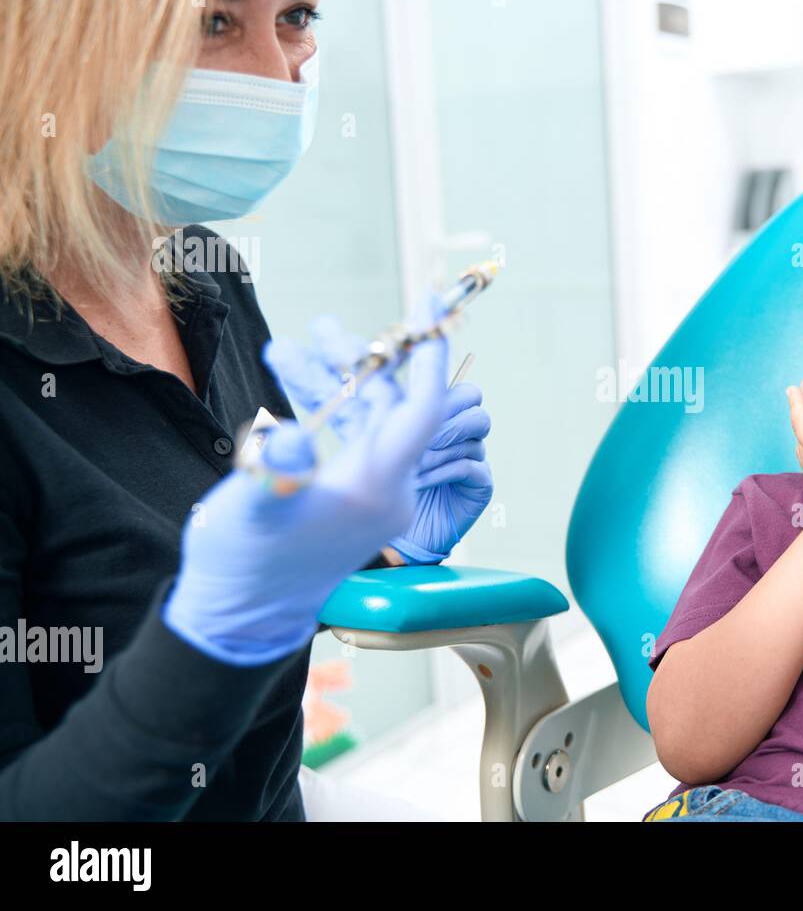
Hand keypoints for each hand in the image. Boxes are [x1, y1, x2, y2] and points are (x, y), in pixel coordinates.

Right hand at [164, 310, 449, 664]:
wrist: (238, 615)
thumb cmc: (242, 563)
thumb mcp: (251, 508)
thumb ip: (272, 471)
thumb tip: (288, 438)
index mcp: (376, 487)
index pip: (423, 413)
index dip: (429, 362)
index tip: (431, 320)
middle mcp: (386, 489)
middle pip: (393, 407)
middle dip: (362, 361)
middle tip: (324, 326)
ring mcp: (371, 494)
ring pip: (367, 419)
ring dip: (334, 382)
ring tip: (288, 348)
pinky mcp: (352, 497)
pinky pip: (351, 438)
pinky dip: (326, 408)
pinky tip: (290, 383)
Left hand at [387, 379, 492, 563]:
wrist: (401, 531)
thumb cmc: (392, 484)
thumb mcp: (394, 445)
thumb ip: (402, 418)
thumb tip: (392, 392)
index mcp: (450, 421)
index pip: (467, 395)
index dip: (451, 399)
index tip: (423, 410)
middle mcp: (467, 439)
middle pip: (479, 415)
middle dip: (450, 425)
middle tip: (424, 440)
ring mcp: (477, 461)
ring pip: (473, 441)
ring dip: (440, 451)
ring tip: (414, 465)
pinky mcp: (481, 484)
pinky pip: (470, 467)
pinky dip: (443, 472)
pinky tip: (420, 482)